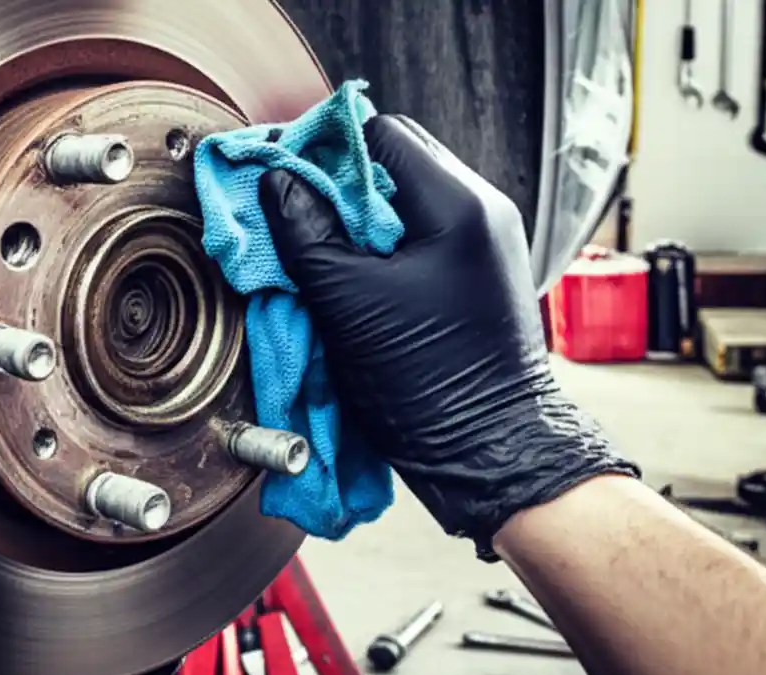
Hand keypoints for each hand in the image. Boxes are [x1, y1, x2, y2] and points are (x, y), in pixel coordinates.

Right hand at [259, 115, 637, 557]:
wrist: (489, 451)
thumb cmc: (424, 381)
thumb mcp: (345, 301)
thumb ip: (304, 231)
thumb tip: (276, 181)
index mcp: (457, 204)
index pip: (380, 132)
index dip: (324, 150)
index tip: (284, 181)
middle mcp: (481, 211)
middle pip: (394, 160)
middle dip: (339, 183)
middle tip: (297, 218)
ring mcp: (484, 244)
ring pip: (405, 199)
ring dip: (357, 217)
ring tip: (323, 254)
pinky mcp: (476, 276)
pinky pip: (420, 235)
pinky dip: (381, 245)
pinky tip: (353, 279)